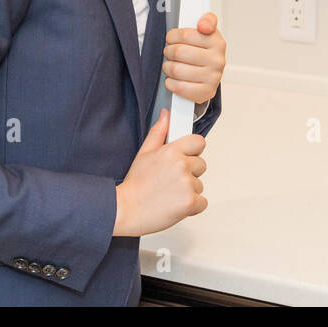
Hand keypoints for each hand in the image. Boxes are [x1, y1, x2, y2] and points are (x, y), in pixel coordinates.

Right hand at [113, 108, 206, 236]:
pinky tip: (175, 205)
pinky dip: (192, 206)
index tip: (186, 157)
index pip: (199, 142)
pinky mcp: (190, 202)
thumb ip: (158, 133)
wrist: (125, 211)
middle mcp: (181, 166)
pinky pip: (202, 202)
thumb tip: (165, 115)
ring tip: (169, 194)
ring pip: (199, 185)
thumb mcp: (144, 153)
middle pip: (201, 164)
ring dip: (188, 191)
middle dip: (190, 172)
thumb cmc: (134, 185)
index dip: (193, 150)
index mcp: (171, 152)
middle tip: (171, 180)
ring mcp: (187, 184)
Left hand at [162, 12, 225, 105]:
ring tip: (171, 65)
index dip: (173, 36)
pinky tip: (174, 79)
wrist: (209, 75)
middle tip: (170, 52)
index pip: (185, 35)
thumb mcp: (207, 31)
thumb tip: (203, 25)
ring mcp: (213, 77)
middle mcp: (218, 60)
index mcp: (217, 42)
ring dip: (168, 67)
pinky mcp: (206, 92)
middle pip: (178, 52)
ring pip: (176, 70)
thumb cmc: (204, 51)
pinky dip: (171, 83)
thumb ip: (207, 20)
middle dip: (169, 52)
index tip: (172, 38)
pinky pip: (180, 87)